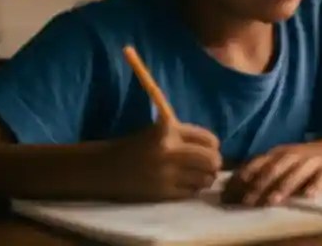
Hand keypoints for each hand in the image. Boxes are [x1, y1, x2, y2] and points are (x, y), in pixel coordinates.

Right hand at [98, 119, 221, 200]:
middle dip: (215, 164)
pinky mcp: (162, 192)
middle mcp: (170, 150)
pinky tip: (186, 186)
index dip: (214, 146)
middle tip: (211, 167)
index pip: (208, 139)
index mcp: (169, 130)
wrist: (106, 167)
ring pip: (204, 178)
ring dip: (206, 179)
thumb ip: (184, 135)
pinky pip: (191, 192)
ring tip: (200, 177)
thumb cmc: (136, 146)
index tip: (212, 150)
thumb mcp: (159, 131)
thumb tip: (214, 147)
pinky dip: (193, 190)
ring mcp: (167, 173)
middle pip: (211, 159)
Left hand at [222, 141, 321, 206]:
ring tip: (274, 201)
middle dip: (259, 185)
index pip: (258, 163)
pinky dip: (316, 186)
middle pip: (274, 169)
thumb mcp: (288, 161)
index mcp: (281, 153)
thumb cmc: (312, 160)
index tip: (231, 192)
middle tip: (247, 202)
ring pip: (297, 173)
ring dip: (284, 186)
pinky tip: (309, 196)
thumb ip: (267, 171)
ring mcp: (314, 161)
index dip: (244, 177)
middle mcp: (295, 155)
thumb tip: (236, 187)